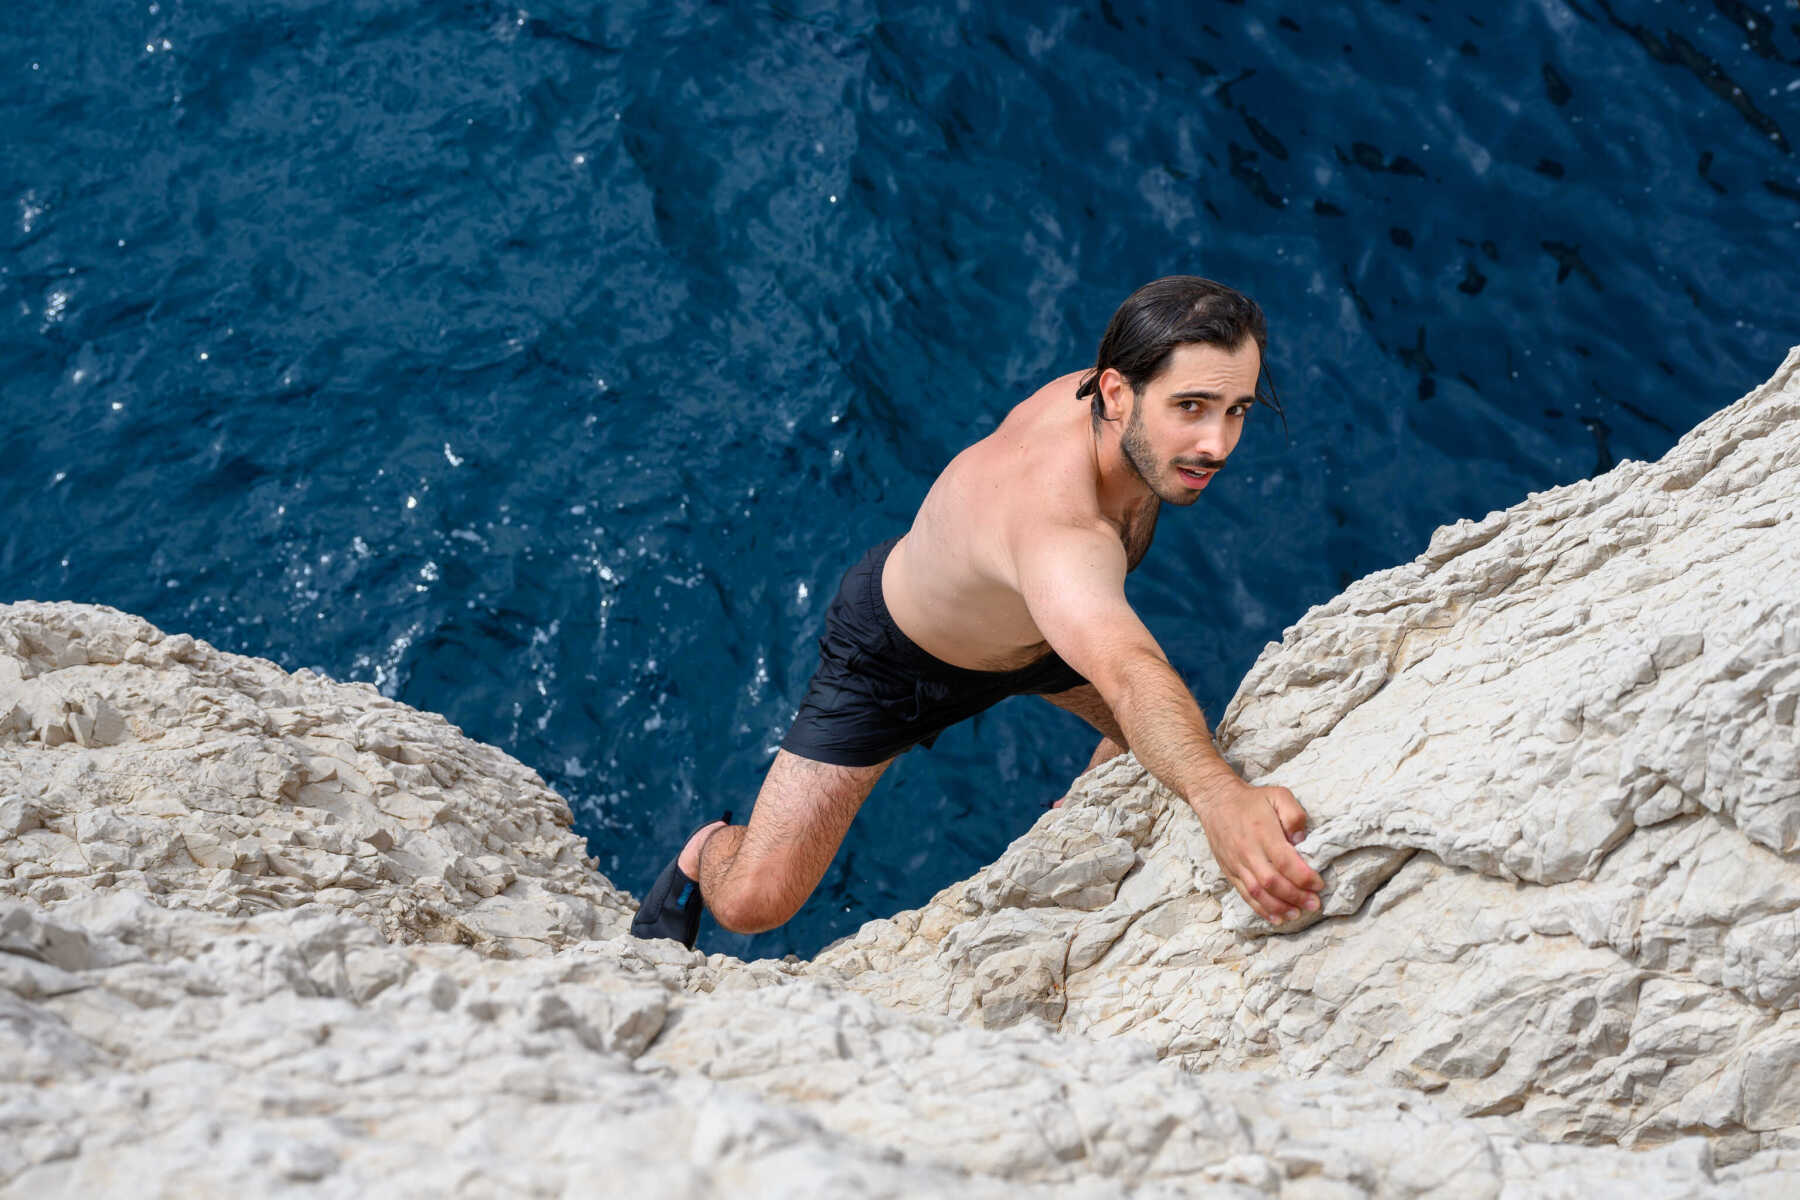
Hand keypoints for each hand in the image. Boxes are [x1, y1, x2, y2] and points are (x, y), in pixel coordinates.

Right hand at [1192, 782, 1322, 924]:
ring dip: (1279, 907)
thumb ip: (1294, 814)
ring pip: (1258, 892)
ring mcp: (1236, 863)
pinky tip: (1277, 917)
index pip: (1285, 861)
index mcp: (1262, 831)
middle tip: (1314, 904)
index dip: (1303, 877)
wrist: (1216, 801)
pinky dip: (1261, 909)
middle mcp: (1248, 850)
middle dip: (1296, 896)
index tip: (1319, 884)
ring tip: (1297, 914)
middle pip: (1272, 881)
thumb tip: (1301, 840)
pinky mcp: (1229, 871)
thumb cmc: (1253, 800)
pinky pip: (1245, 894)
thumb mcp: (1278, 795)